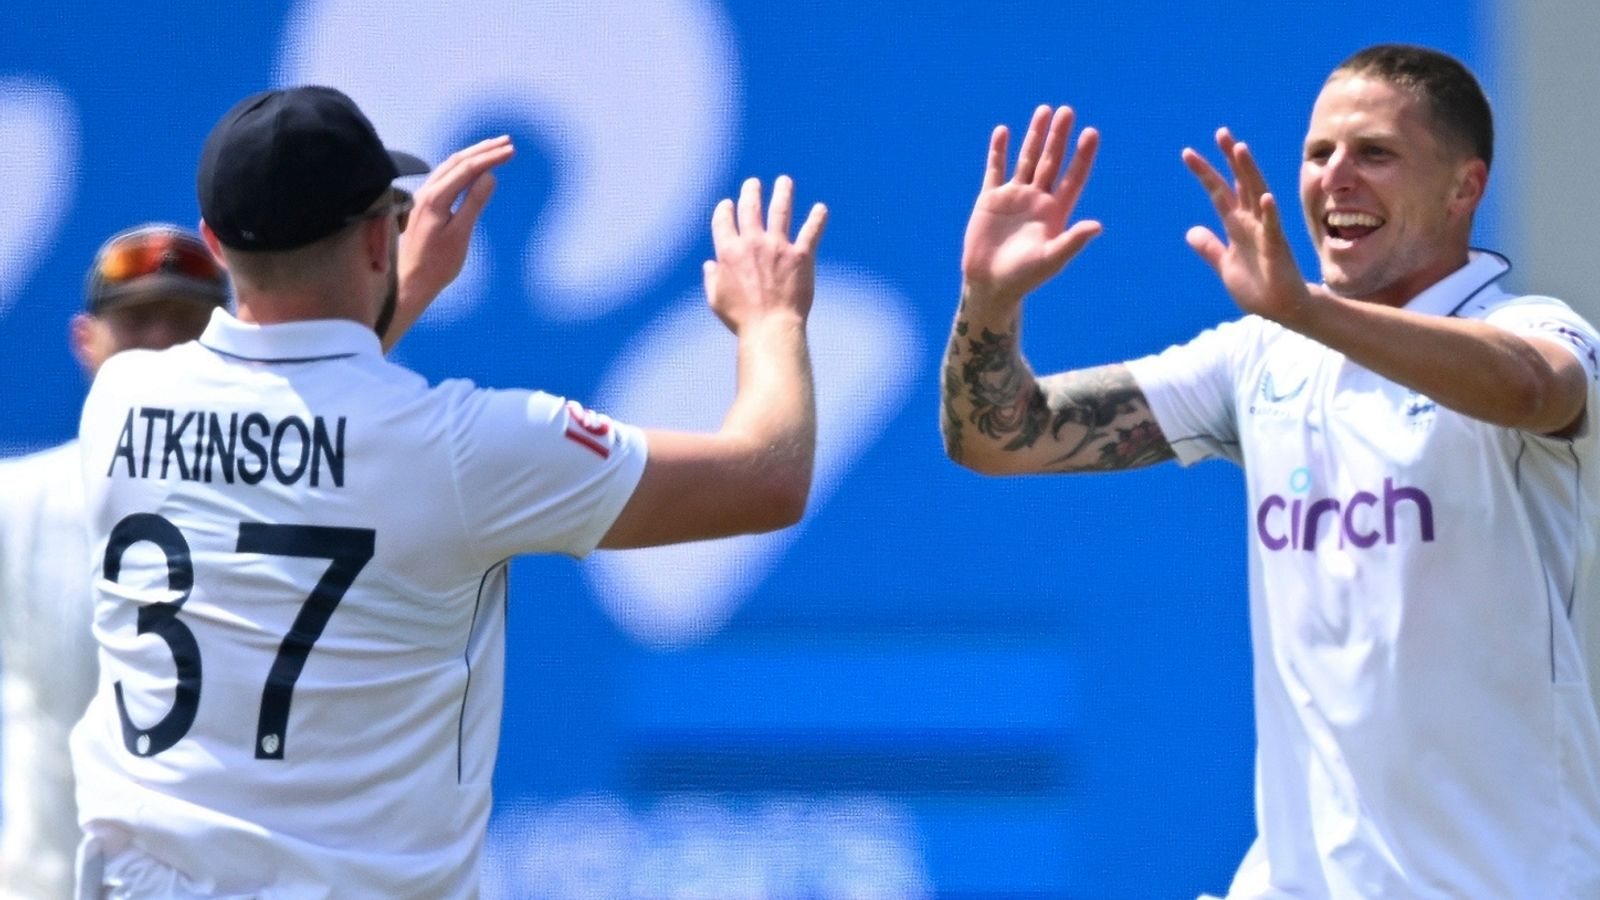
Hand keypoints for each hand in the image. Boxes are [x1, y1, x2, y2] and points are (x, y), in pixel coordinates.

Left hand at [390, 135, 516, 345]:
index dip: (490, 157)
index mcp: (435, 198)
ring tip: (493, 149)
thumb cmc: (436, 264)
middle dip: (483, 150)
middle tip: (507, 142)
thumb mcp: (460, 234)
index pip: (467, 169)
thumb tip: (490, 176)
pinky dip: (462, 167)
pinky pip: (444, 176)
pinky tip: (471, 168)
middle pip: (457, 162)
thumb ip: (474, 203)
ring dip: (472, 155)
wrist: (409, 282)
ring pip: (449, 167)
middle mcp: (426, 192)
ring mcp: (423, 197)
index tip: (511, 151)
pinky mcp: (424, 205)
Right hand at [703, 175, 827, 332]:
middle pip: (750, 207)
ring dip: (782, 193)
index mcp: (729, 251)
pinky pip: (811, 231)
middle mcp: (753, 243)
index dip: (725, 210)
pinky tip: (822, 209)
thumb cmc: (741, 318)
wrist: (770, 328)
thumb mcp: (716, 299)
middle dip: (751, 192)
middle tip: (754, 183)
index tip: (728, 204)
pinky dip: (818, 218)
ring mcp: (778, 247)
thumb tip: (709, 265)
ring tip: (784, 182)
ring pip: (780, 210)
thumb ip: (712, 279)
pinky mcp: (801, 256)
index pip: (724, 221)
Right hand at [961, 104, 1102, 306]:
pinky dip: (998, 150)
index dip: (1083, 156)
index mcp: (1056, 212)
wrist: (990, 284)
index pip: (1074, 177)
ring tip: (1044, 110)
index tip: (1091, 133)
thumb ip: (1073, 241)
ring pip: (1027, 159)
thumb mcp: (1051, 260)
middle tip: (1067, 111)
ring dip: (1035, 136)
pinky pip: (995, 169)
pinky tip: (1003, 131)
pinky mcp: (991, 199)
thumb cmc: (1024, 277)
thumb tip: (1098, 226)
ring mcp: (1014, 197)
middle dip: (1059, 136)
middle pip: (1051, 161)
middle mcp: (1038, 199)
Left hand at [1183, 128, 1313, 324]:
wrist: (1281, 309)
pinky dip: (1269, 213)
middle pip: (1239, 184)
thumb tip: (1191, 231)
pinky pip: (1273, 228)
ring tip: (1240, 149)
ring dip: (1249, 173)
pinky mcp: (1276, 249)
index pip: (1219, 193)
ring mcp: (1266, 232)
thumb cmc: (1257, 286)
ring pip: (1257, 196)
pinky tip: (1266, 197)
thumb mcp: (1225, 265)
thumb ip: (1210, 247)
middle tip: (1221, 132)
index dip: (1205, 173)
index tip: (1188, 152)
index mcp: (1237, 226)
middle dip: (1230, 159)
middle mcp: (1252, 222)